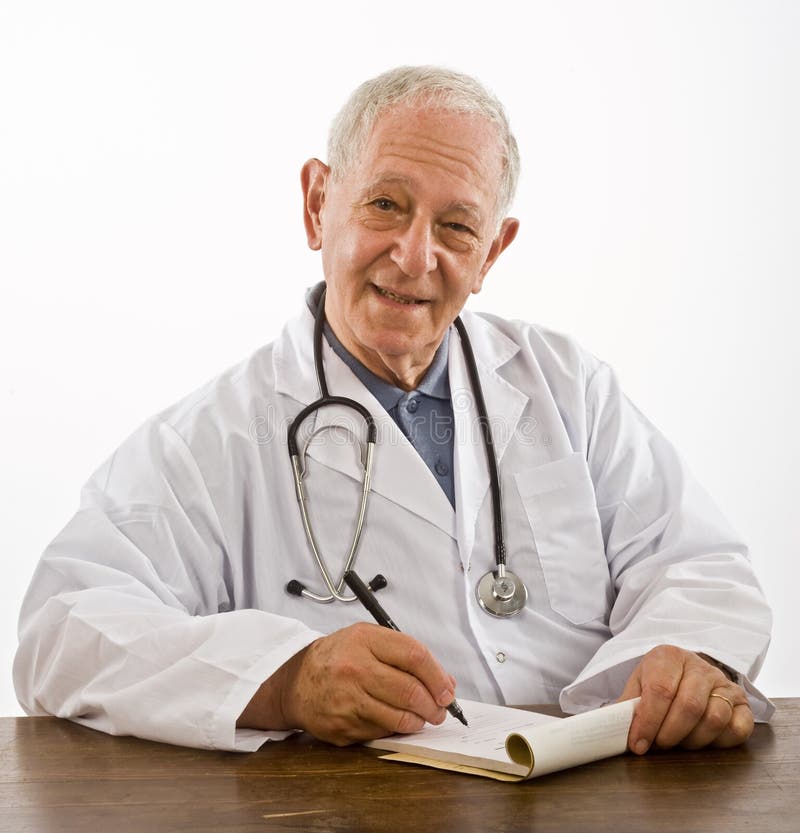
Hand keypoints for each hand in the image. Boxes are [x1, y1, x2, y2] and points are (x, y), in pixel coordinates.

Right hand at [237, 623, 455, 744]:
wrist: (296, 682)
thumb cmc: (338, 657)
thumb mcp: (367, 640)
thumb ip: (404, 654)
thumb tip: (444, 683)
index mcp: (364, 640)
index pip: (413, 656)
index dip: (437, 676)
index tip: (447, 690)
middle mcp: (354, 668)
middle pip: (409, 690)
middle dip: (433, 704)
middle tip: (440, 710)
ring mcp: (347, 699)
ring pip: (399, 717)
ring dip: (419, 721)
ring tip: (423, 718)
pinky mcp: (342, 726)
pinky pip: (381, 731)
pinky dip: (396, 729)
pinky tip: (397, 722)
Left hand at [619, 645, 752, 753]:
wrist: (687, 668)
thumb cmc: (659, 678)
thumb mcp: (638, 683)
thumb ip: (628, 704)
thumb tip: (614, 728)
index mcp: (669, 657)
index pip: (660, 690)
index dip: (648, 721)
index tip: (638, 743)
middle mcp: (700, 667)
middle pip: (689, 706)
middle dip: (669, 734)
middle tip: (658, 745)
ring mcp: (724, 683)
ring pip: (714, 719)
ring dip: (692, 740)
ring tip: (678, 742)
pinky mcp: (742, 702)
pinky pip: (738, 728)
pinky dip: (720, 742)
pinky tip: (703, 741)